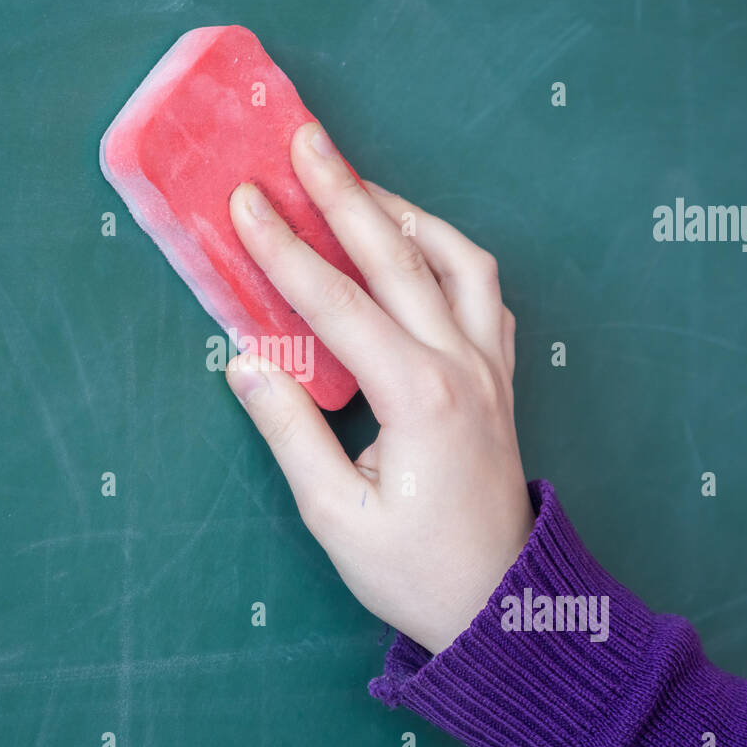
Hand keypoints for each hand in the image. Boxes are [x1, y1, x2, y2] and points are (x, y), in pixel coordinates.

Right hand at [224, 121, 534, 655]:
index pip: (338, 303)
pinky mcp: (501, 379)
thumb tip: (246, 363)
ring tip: (357, 185)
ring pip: (458, 260)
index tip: (245, 200)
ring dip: (406, 213)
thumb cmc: (415, 571)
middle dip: (345, 192)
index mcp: (418, 397)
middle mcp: (463, 366)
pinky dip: (449, 255)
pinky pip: (486, 292)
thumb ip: (290, 433)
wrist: (501, 606)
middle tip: (305, 140)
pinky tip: (418, 249)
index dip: (285, 248)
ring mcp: (491, 368)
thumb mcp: (336, 517)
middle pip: (399, 256)